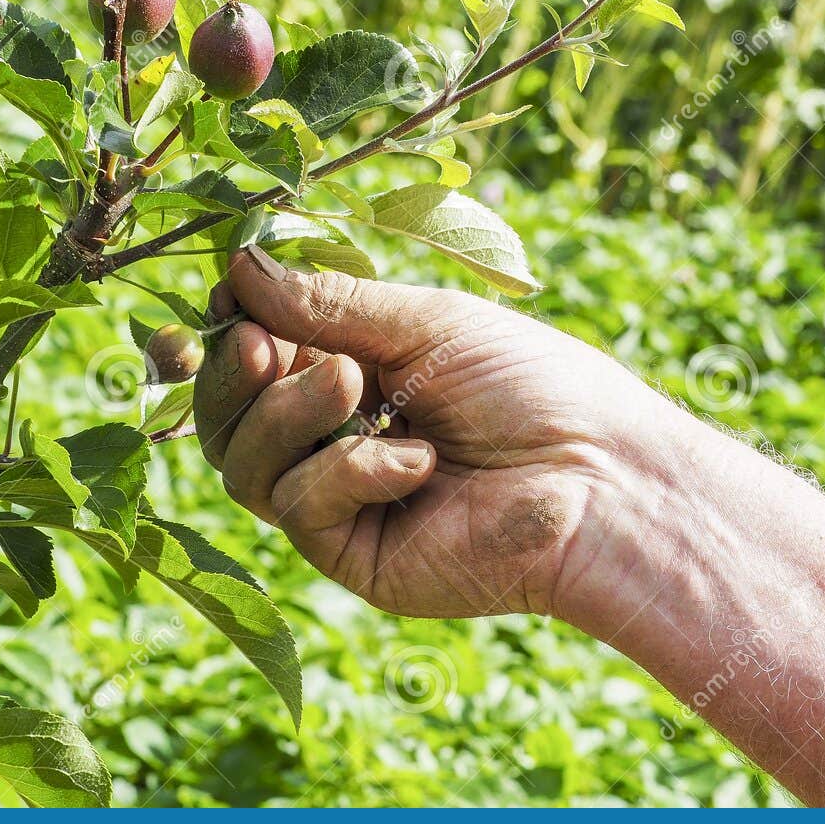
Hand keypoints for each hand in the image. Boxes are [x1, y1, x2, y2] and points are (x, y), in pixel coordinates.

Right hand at [193, 246, 685, 619]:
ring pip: (243, 465)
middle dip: (232, 373)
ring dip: (287, 415)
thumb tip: (238, 267)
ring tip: (352, 385)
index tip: (219, 295)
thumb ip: (327, 305)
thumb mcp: (425, 325)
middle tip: (260, 342)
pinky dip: (348, 473)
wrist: (605, 480)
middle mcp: (332, 438)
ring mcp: (339, 501)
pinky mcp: (353, 555)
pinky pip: (299, 508)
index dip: (221, 330)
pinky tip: (419, 463)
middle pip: (225, 416)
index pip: (250, 355)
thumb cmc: (534, 387)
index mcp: (350, 372)